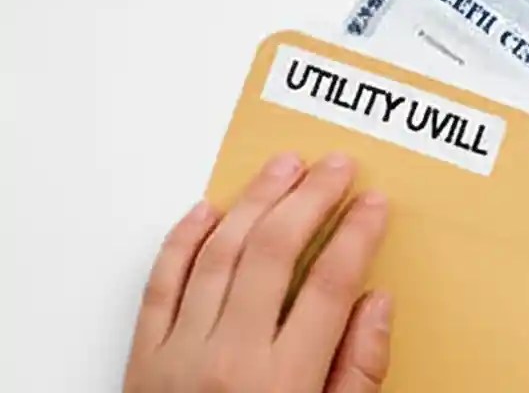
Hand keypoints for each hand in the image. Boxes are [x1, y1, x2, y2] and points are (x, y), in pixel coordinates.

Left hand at [123, 153, 392, 392]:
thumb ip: (358, 373)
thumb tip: (376, 304)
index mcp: (283, 383)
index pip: (329, 284)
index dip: (357, 234)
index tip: (376, 204)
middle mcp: (228, 360)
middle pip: (275, 251)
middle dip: (312, 198)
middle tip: (338, 167)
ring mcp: (178, 355)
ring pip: (219, 252)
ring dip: (255, 200)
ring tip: (284, 167)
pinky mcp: (142, 359)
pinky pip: (161, 282)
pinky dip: (183, 240)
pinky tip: (208, 209)